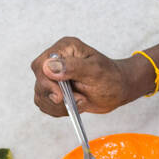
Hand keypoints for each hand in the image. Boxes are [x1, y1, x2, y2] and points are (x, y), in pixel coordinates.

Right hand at [30, 37, 144, 116]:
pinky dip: (58, 110)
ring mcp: (54, 75)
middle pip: (40, 82)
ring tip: (80, 101)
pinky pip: (45, 104)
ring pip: (41, 95)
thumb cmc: (111, 77)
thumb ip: (72, 67)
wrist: (118, 89)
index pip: (41, 65)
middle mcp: (56, 60)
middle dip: (57, 97)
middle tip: (78, 99)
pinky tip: (75, 106)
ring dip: (59, 106)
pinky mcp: (54, 89)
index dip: (47, 83)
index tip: (60, 96)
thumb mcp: (95, 71)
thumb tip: (49, 67)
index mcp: (64, 48)